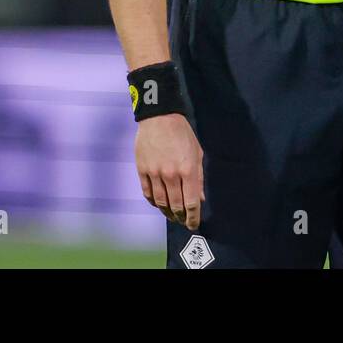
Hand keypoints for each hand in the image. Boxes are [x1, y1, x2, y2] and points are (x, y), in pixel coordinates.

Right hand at [134, 113, 204, 228]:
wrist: (159, 117)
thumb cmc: (182, 134)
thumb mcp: (197, 153)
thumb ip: (199, 177)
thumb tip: (200, 198)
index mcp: (188, 170)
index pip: (191, 203)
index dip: (193, 218)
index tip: (193, 225)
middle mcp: (171, 174)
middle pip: (176, 205)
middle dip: (180, 217)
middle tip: (182, 221)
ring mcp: (155, 172)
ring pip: (161, 201)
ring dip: (167, 212)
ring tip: (171, 216)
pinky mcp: (142, 169)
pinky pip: (147, 192)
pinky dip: (153, 201)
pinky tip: (158, 204)